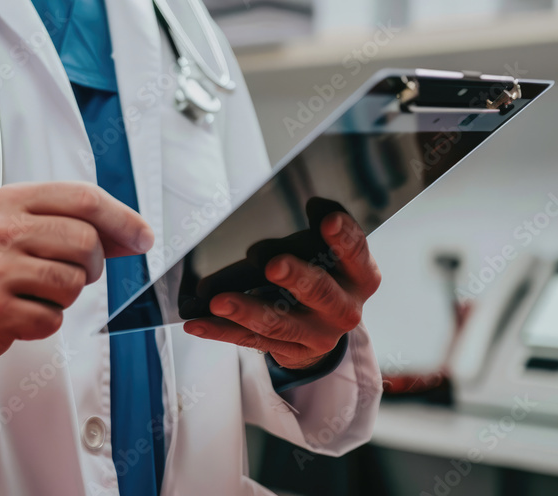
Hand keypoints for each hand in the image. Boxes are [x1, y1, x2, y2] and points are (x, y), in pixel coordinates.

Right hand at [0, 182, 153, 361]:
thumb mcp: (30, 225)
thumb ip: (81, 224)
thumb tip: (136, 236)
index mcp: (14, 200)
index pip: (83, 198)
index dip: (122, 219)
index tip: (142, 238)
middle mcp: (2, 230)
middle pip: (84, 242)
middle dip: (92, 264)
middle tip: (73, 271)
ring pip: (72, 283)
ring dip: (67, 294)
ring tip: (41, 290)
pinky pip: (52, 318)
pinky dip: (47, 319)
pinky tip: (25, 309)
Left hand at [183, 212, 380, 368]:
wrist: (324, 327)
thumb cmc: (323, 275)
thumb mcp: (329, 254)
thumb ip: (317, 233)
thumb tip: (312, 206)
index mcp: (361, 277)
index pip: (356, 253)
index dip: (343, 237)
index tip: (326, 219)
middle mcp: (344, 309)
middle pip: (320, 292)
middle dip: (296, 277)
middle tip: (272, 264)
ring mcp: (317, 335)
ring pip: (279, 322)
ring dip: (246, 310)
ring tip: (218, 302)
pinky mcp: (289, 352)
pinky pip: (250, 340)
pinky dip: (220, 331)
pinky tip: (196, 323)